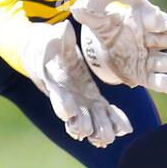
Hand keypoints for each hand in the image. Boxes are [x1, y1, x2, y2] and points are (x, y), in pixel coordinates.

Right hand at [21, 22, 132, 146]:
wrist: (42, 53)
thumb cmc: (46, 42)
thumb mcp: (50, 36)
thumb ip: (58, 36)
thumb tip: (64, 28)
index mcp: (53, 80)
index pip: (57, 95)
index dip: (62, 105)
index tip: (68, 115)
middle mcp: (65, 94)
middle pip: (73, 114)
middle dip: (82, 124)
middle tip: (92, 134)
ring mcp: (77, 98)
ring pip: (88, 117)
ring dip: (97, 128)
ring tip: (108, 139)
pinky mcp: (89, 96)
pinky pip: (101, 110)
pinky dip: (111, 119)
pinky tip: (124, 129)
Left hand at [70, 0, 166, 93]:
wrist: (108, 48)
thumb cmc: (109, 28)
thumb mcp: (98, 20)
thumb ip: (90, 14)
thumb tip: (77, 9)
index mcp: (147, 20)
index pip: (160, 18)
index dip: (160, 20)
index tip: (156, 23)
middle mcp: (159, 39)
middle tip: (161, 43)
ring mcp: (158, 58)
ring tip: (156, 63)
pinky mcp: (152, 76)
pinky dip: (166, 83)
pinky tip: (158, 80)